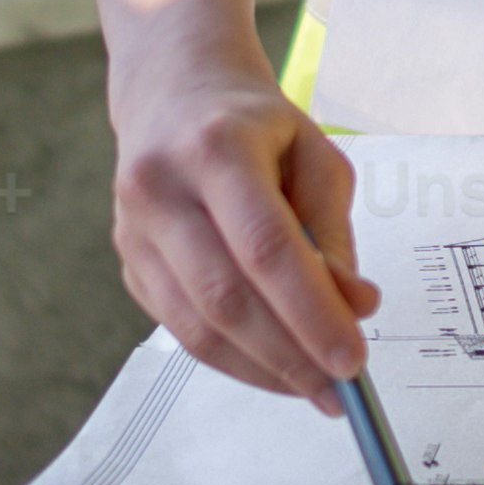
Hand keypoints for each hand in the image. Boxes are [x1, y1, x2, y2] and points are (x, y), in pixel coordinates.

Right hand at [104, 37, 375, 404]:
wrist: (173, 94)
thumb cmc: (256, 127)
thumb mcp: (315, 155)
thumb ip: (334, 232)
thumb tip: (353, 307)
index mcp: (216, 147)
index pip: (265, 246)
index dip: (310, 312)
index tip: (353, 359)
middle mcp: (160, 189)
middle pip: (226, 297)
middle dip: (289, 355)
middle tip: (340, 390)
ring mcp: (134, 230)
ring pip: (197, 326)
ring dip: (263, 369)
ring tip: (315, 387)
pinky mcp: (129, 264)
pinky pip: (181, 329)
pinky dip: (234, 358)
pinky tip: (275, 366)